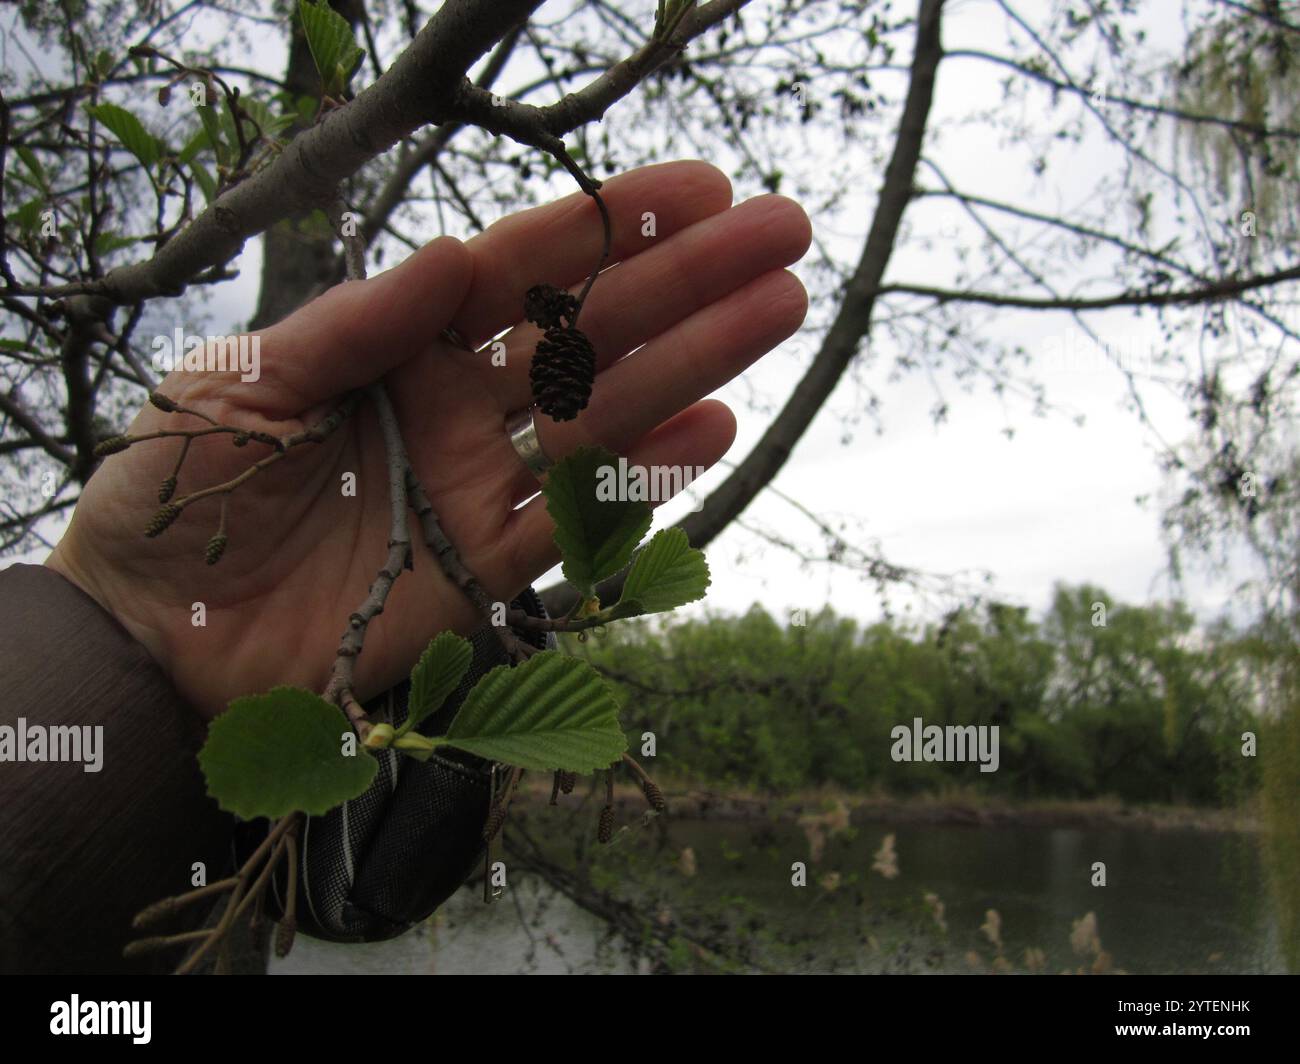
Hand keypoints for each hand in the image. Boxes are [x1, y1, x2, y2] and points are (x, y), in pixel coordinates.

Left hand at [46, 161, 811, 720]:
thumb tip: (460, 254)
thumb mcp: (244, 382)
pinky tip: (717, 425)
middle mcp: (452, 403)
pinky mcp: (483, 571)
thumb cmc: (173, 494)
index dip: (610, 225)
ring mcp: (477, 485)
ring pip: (604, 414)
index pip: (521, 269)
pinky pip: (578, 520)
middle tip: (781, 233)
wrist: (150, 641)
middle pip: (587, 330)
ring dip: (693, 361)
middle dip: (685, 280)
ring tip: (777, 308)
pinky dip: (649, 477)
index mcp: (397, 341)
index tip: (701, 189)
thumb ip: (355, 322)